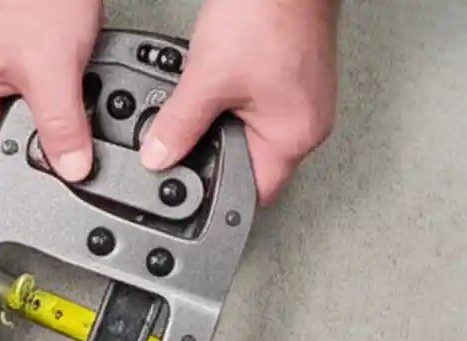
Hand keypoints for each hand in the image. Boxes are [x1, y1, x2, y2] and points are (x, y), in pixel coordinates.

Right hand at [0, 0, 103, 181]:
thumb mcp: (54, 73)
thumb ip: (62, 130)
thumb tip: (70, 168)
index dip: (9, 173)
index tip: (40, 180)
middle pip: (4, 136)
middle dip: (37, 138)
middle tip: (63, 124)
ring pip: (25, 110)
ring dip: (51, 108)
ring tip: (66, 84)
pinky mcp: (15, 45)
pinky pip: (37, 84)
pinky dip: (58, 83)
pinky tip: (70, 68)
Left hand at [140, 0, 338, 204]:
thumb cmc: (268, 14)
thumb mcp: (207, 79)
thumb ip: (179, 124)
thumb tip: (159, 154)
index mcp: (294, 135)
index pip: (253, 193)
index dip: (218, 196)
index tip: (191, 190)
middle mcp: (307, 123)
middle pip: (252, 162)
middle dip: (217, 153)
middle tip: (191, 138)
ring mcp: (304, 99)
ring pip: (254, 131)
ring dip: (226, 123)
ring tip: (209, 100)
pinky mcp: (295, 76)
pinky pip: (261, 104)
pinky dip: (237, 100)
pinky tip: (224, 81)